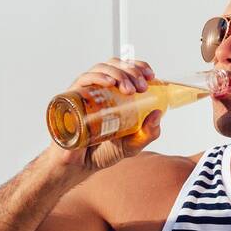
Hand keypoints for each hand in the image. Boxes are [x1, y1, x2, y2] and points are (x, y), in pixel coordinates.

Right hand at [50, 57, 161, 172]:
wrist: (80, 165)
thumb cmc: (104, 152)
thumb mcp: (133, 144)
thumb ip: (148, 133)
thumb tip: (157, 113)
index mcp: (115, 93)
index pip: (127, 69)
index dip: (139, 66)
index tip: (150, 76)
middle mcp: (100, 88)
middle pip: (116, 65)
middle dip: (132, 71)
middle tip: (141, 87)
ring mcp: (86, 91)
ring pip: (101, 69)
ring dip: (118, 74)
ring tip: (129, 89)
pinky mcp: (73, 97)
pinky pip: (84, 79)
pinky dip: (98, 77)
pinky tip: (109, 83)